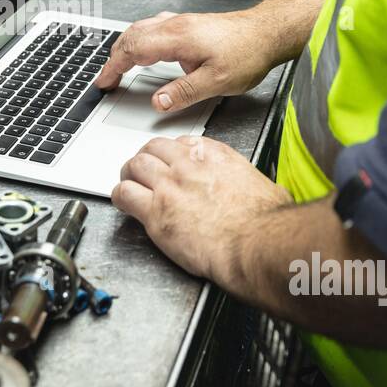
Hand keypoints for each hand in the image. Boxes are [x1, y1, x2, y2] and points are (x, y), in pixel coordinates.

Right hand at [95, 9, 277, 112]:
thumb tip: (158, 103)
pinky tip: (145, 48)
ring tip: (119, 64)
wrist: (267, 32)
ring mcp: (182, 22)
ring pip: (141, 29)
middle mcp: (176, 25)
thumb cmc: (247, 52)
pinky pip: (154, 27)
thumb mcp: (216, 82)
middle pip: (132, 36)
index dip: (113, 67)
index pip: (133, 50)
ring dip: (125, 46)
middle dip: (114, 57)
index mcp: (177, 38)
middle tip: (107, 77)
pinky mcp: (189, 24)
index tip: (104, 81)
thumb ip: (183, 92)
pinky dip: (140, 39)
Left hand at [112, 135, 292, 281]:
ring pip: (135, 166)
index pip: (183, 143)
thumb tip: (265, 194)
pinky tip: (122, 202)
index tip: (171, 162)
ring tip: (128, 182)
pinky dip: (119, 196)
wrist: (254, 243)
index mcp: (216, 156)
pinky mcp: (155, 212)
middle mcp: (189, 166)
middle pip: (154, 149)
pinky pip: (125, 194)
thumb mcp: (267, 188)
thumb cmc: (265, 222)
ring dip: (129, 174)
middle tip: (143, 169)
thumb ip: (254, 185)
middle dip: (146, 158)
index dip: (172, 153)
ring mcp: (169, 186)